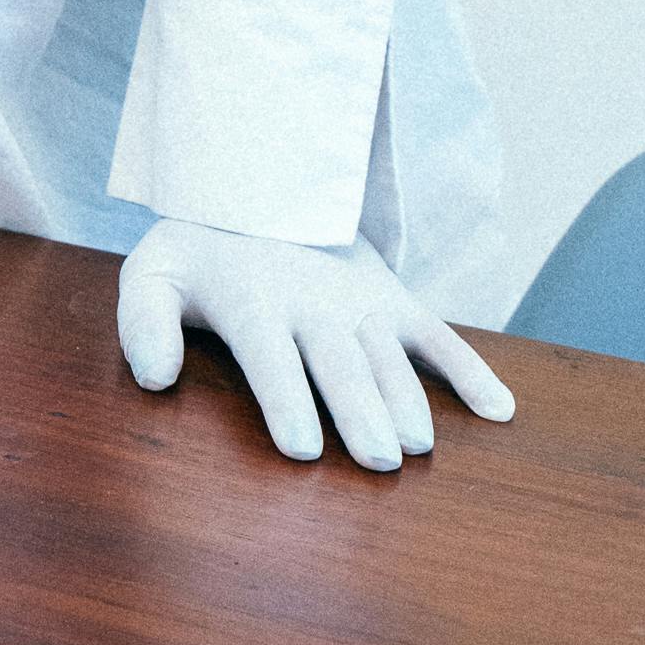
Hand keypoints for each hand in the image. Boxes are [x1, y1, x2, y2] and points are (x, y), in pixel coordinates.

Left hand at [118, 219, 514, 471]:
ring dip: (407, 398)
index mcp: (254, 302)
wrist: (258, 186)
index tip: (302, 448)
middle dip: (358, 410)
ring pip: (389, 355)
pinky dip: (471, 369)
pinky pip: (438, 334)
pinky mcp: (393, 300)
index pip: (270, 356)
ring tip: (419, 446)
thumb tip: (155, 378)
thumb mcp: (154, 274)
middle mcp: (314, 303)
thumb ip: (144, 322)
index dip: (286, 400)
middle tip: (378, 458)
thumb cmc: (202, 253)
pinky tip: (501, 410)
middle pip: (338, 363)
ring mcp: (360, 301)